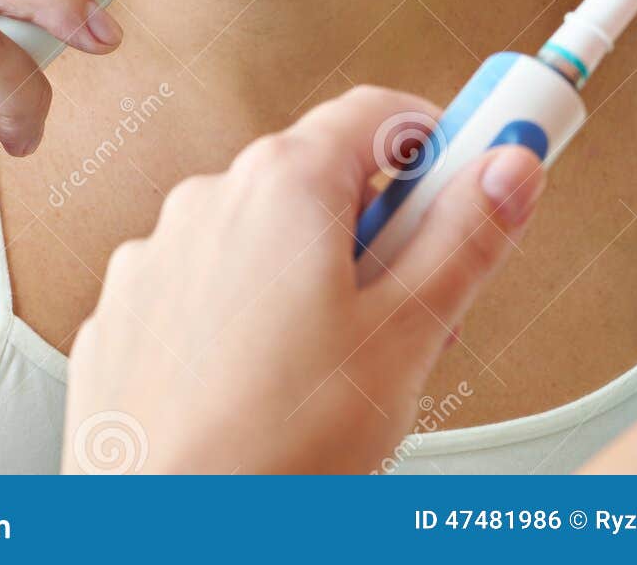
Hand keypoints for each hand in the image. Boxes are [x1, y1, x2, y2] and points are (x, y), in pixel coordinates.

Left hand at [62, 84, 545, 473]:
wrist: (163, 535)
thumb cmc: (276, 449)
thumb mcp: (404, 339)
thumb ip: (464, 240)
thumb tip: (510, 169)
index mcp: (285, 184)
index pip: (381, 114)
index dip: (442, 141)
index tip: (478, 174)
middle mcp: (211, 197)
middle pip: (323, 179)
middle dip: (380, 231)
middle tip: (417, 309)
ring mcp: (158, 252)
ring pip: (262, 236)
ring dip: (310, 275)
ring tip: (338, 371)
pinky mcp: (126, 309)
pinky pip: (204, 285)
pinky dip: (243, 314)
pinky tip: (266, 387)